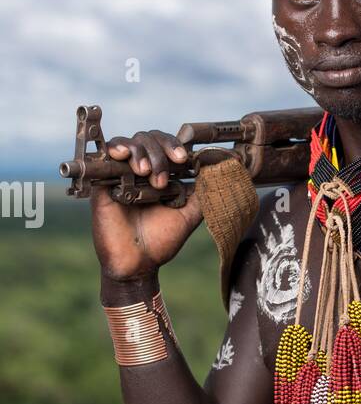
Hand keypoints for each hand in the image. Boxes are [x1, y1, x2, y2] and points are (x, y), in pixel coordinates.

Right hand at [91, 130, 203, 279]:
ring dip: (139, 152)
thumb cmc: (161, 241)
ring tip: (144, 172)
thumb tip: (214, 171)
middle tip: (161, 180)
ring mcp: (121, 176)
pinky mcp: (102, 184)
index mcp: (160, 174)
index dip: (174, 146)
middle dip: (158, 153)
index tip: (183, 159)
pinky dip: (114, 149)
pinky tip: (122, 154)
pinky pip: (104, 158)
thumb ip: (201, 195)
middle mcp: (140, 172)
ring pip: (127, 144)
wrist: (138, 264)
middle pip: (146, 139)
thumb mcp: (188, 216)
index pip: (165, 145)